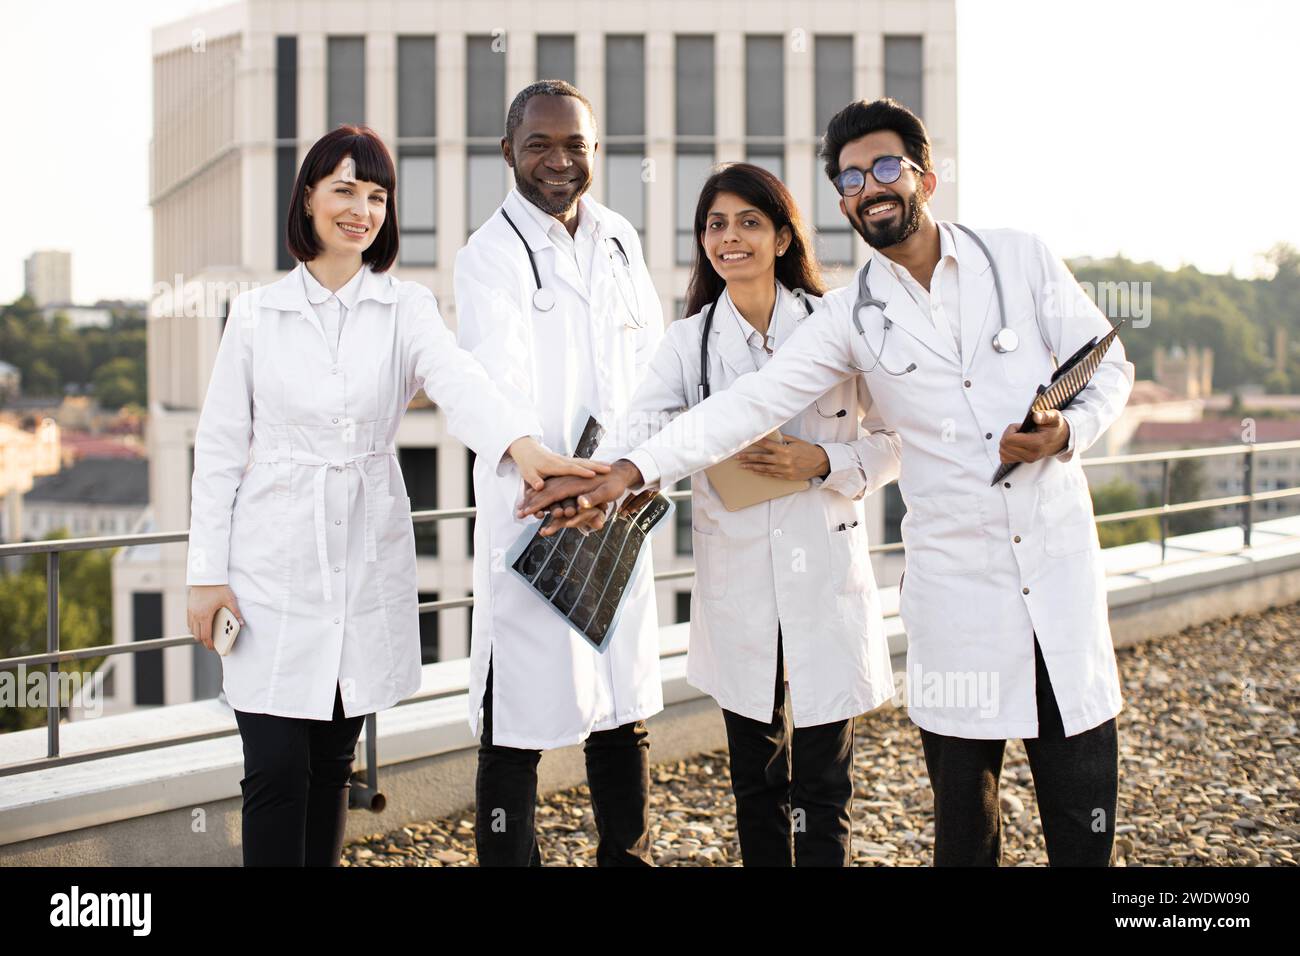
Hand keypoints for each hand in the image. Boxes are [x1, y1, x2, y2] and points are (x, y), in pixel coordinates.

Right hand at [187, 585, 243, 651]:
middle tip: (212, 642)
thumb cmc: (217, 587)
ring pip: (191, 629)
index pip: (205, 636)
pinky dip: (194, 626)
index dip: (209, 644)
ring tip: (207, 634)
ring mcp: (191, 611)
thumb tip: (241, 623)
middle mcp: (195, 615)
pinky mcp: (189, 607)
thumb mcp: (229, 600)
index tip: (214, 647)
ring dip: (198, 633)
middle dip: (204, 640)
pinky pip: (189, 621)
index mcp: (205, 615)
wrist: (206, 576)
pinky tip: (202, 624)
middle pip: (197, 635)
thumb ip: (235, 612)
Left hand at [508, 437, 610, 490]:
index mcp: (553, 465)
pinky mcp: (568, 461)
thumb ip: (534, 480)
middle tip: (609, 468)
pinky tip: (601, 466)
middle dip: (595, 466)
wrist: (527, 450)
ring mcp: (566, 460)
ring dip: (597, 464)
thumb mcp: (528, 474)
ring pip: (584, 461)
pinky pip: (582, 462)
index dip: (581, 471)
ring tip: (610, 467)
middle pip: (581, 462)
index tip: (593, 474)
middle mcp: (562, 461)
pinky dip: (593, 464)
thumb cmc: (527, 464)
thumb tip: (539, 486)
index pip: (569, 468)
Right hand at [517, 459, 642, 531]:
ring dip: (535, 501)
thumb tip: (581, 504)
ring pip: (546, 492)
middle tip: (517, 514)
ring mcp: (567, 483)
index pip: (550, 495)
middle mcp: (567, 482)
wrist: (617, 472)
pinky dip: (544, 499)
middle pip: (544, 493)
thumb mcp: (606, 492)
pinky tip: (537, 506)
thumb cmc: (613, 484)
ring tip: (522, 511)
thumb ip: (594, 498)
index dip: (537, 504)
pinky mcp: (570, 485)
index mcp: (573, 483)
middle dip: (531, 503)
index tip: (525, 512)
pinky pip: (553, 493)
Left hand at [735, 432, 829, 480]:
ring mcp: (784, 469)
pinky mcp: (786, 476)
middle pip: (761, 458)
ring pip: (764, 468)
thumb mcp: (796, 441)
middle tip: (737, 457)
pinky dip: (761, 473)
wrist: (820, 463)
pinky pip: (771, 474)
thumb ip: (784, 439)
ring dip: (751, 467)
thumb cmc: (808, 450)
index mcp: (785, 449)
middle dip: (748, 457)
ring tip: (742, 466)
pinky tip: (754, 471)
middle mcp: (783, 460)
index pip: (766, 445)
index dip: (756, 443)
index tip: (746, 441)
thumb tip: (773, 434)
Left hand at [999, 409, 1069, 464]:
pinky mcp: (1023, 461)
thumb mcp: (1054, 417)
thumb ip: (1045, 416)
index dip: (1011, 429)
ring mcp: (1027, 460)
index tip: (1020, 426)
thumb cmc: (1054, 427)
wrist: (1060, 440)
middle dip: (1008, 434)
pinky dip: (1006, 449)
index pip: (1009, 439)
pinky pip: (1005, 458)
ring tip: (1018, 436)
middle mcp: (1030, 454)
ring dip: (1006, 442)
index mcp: (1036, 443)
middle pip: (1004, 445)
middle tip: (1019, 430)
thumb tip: (1036, 416)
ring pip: (1002, 452)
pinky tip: (1015, 443)